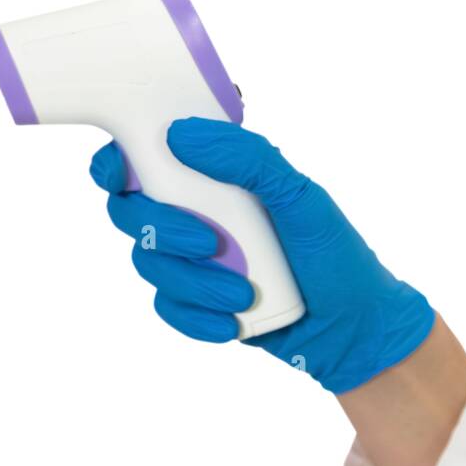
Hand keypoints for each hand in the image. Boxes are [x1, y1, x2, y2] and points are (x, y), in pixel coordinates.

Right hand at [88, 117, 435, 393]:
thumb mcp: (301, 197)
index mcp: (209, 177)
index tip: (124, 175)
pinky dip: (195, 317)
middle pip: (130, 212)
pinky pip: (165, 306)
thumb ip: (249, 160)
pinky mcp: (189, 301)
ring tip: (239, 295)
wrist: (351, 329)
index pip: (139, 159)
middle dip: (163, 230)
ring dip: (190, 281)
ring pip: (147, 262)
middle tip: (209, 244)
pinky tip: (230, 323)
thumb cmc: (332, 254)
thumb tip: (181, 135)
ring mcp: (186, 258)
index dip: (114, 165)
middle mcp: (189, 212)